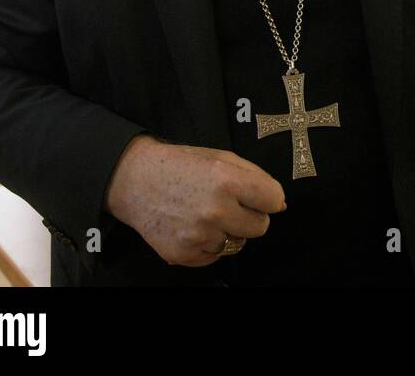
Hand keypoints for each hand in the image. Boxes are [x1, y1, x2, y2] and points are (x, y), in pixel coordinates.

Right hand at [104, 135, 285, 266]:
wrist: (135, 180)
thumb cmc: (182, 165)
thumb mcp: (222, 157)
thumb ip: (256, 178)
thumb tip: (280, 205)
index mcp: (228, 181)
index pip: (274, 201)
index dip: (268, 197)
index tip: (257, 195)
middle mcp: (215, 211)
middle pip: (260, 227)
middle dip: (249, 216)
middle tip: (229, 204)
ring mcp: (198, 236)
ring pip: (237, 244)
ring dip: (227, 231)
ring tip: (206, 213)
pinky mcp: (183, 254)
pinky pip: (214, 256)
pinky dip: (208, 245)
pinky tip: (193, 226)